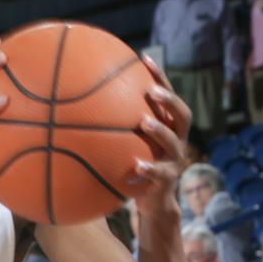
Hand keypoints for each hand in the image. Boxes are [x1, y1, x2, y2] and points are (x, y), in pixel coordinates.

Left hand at [123, 61, 190, 215]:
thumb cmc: (136, 169)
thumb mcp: (128, 147)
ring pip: (174, 142)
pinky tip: (135, 166)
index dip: (159, 77)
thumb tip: (80, 109)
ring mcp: (174, 161)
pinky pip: (160, 174)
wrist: (153, 203)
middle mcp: (176, 141)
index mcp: (167, 128)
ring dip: (160, 131)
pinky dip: (148, 169)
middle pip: (182, 115)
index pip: (167, 97)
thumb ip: (115, 129)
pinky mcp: (168, 181)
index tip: (143, 58)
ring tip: (144, 122)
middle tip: (152, 91)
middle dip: (169, 100)